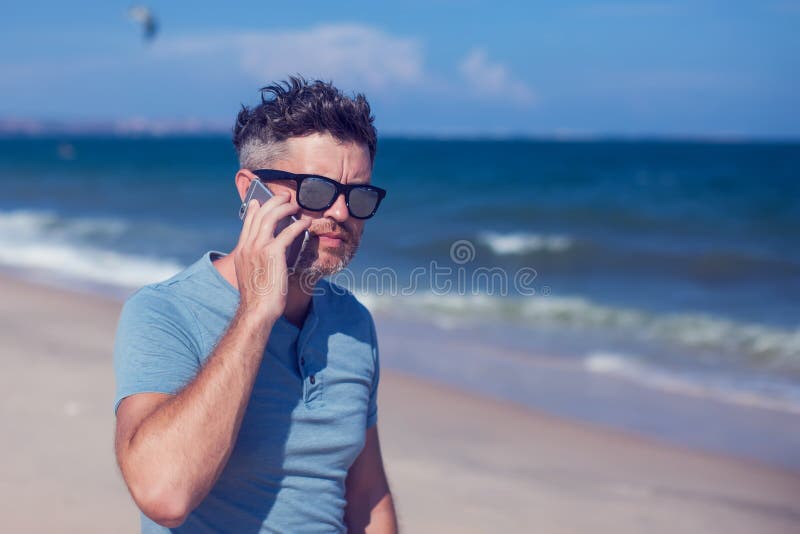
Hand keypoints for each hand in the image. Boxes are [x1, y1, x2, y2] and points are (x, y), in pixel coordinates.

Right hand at [232, 192, 311, 323]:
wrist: (257, 310)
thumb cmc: (258, 297)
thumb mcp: (251, 273)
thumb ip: (257, 259)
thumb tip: (270, 250)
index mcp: (242, 250)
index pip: (248, 221)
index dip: (256, 208)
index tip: (262, 200)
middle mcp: (248, 245)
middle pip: (260, 213)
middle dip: (274, 201)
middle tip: (285, 197)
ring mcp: (259, 248)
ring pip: (272, 217)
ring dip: (286, 208)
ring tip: (296, 206)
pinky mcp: (273, 253)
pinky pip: (288, 232)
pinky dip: (298, 225)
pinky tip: (306, 224)